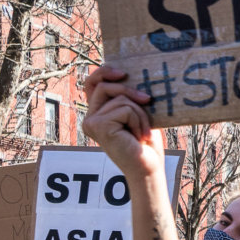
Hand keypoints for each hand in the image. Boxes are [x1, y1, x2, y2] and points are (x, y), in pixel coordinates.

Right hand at [82, 65, 163, 180]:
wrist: (148, 168)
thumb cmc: (145, 143)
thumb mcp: (137, 113)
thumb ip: (128, 97)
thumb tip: (131, 73)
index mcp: (97, 112)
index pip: (92, 83)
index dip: (104, 72)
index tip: (123, 72)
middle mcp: (90, 117)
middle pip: (105, 85)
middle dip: (131, 91)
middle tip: (148, 100)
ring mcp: (92, 122)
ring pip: (121, 99)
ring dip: (140, 114)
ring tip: (142, 132)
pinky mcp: (99, 126)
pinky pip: (125, 109)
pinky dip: (138, 121)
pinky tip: (138, 137)